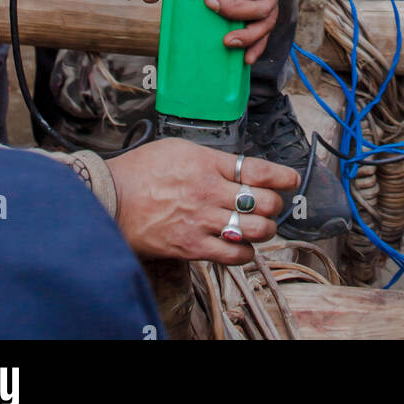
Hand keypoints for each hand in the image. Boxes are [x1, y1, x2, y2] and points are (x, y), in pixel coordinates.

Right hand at [106, 139, 298, 263]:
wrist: (112, 197)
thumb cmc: (141, 170)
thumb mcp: (179, 149)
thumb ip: (211, 158)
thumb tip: (236, 166)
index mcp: (208, 163)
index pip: (259, 170)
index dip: (283, 177)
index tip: (291, 180)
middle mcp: (210, 192)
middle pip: (264, 202)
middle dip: (275, 205)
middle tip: (271, 205)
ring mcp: (203, 220)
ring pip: (256, 230)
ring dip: (264, 230)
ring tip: (260, 227)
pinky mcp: (193, 246)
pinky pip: (233, 254)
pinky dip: (245, 253)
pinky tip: (242, 246)